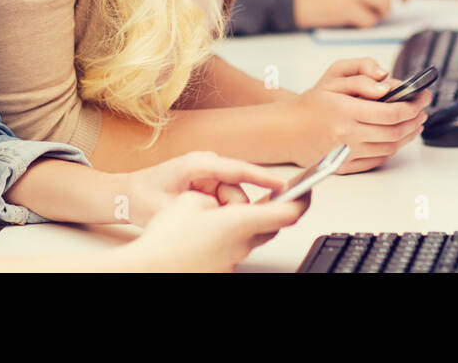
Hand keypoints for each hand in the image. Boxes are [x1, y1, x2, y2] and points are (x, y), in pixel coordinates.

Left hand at [122, 151, 289, 225]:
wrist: (127, 193)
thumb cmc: (142, 196)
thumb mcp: (167, 207)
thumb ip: (197, 211)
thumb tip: (220, 218)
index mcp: (197, 163)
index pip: (238, 170)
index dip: (263, 178)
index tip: (283, 186)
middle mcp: (206, 164)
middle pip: (237, 190)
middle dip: (230, 209)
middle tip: (210, 221)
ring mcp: (207, 171)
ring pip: (232, 196)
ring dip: (222, 211)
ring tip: (197, 217)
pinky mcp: (207, 180)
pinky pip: (224, 197)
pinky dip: (219, 209)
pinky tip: (205, 215)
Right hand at [128, 189, 309, 271]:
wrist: (149, 269)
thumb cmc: (167, 237)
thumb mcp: (191, 200)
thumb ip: (214, 199)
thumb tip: (218, 206)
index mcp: (240, 222)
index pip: (288, 211)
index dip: (302, 197)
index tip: (307, 187)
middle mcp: (242, 245)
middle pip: (271, 226)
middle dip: (273, 210)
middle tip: (272, 196)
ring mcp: (231, 260)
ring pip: (249, 238)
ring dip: (244, 223)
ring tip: (221, 210)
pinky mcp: (219, 268)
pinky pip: (230, 249)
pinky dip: (226, 237)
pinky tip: (205, 230)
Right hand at [281, 58, 430, 172]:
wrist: (286, 130)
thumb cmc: (311, 103)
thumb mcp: (334, 77)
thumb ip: (362, 76)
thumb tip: (387, 85)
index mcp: (344, 111)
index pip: (390, 113)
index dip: (411, 107)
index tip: (421, 99)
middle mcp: (346, 135)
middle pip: (394, 132)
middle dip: (414, 121)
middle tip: (423, 111)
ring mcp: (346, 153)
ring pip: (389, 148)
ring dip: (407, 136)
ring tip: (415, 124)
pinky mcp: (345, 166)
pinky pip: (377, 160)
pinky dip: (392, 150)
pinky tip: (398, 139)